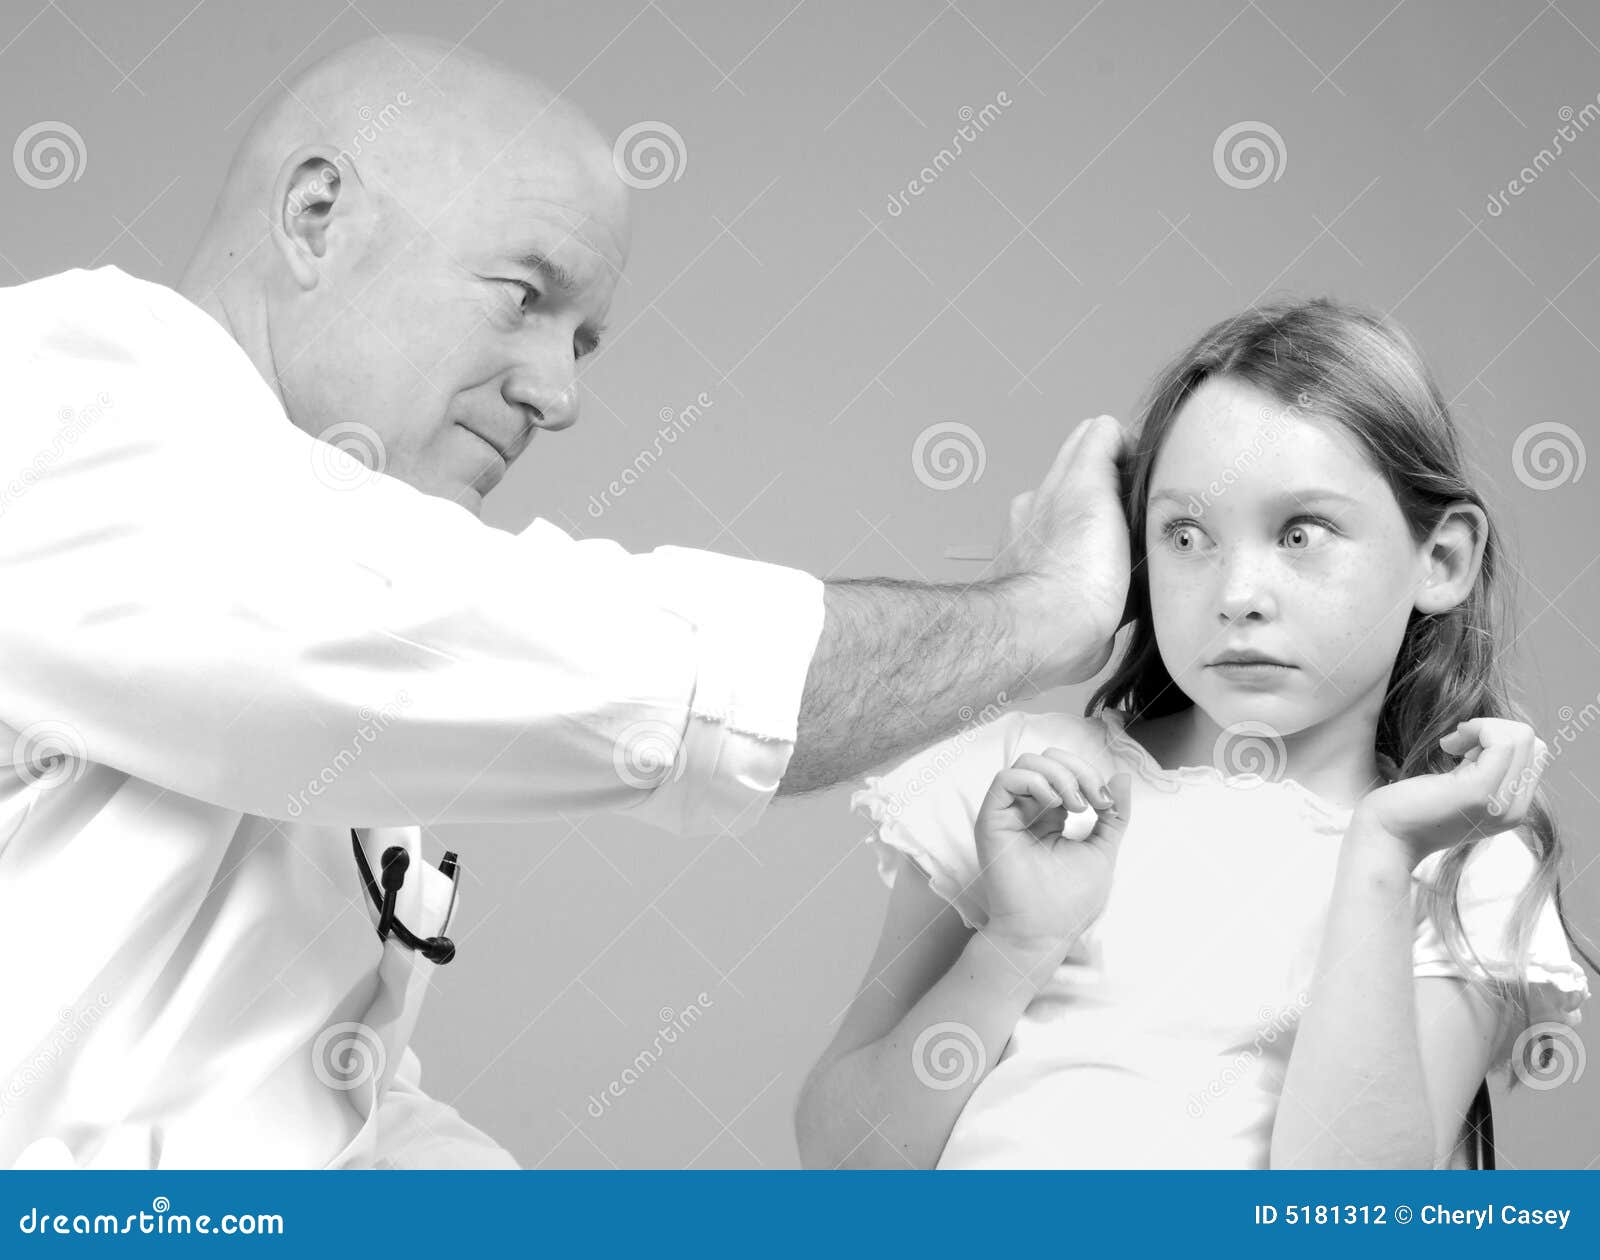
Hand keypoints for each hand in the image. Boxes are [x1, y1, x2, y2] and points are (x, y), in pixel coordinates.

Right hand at [975, 750, 1133, 954]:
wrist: (1043, 933)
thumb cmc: (1070, 901)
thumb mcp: (1103, 851)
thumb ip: (1114, 815)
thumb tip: (1123, 778)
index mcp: (1051, 816)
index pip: (1066, 772)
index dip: (1089, 776)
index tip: (1106, 804)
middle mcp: (1028, 811)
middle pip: (1047, 760)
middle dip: (1078, 770)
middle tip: (1094, 801)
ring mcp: (1009, 814)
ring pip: (1027, 763)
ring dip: (1060, 776)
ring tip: (1076, 806)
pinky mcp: (992, 821)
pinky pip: (1005, 779)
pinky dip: (1035, 781)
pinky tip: (1055, 805)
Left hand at [994, 415, 1134, 686]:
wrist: (1055, 636)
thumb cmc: (1070, 566)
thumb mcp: (1087, 484)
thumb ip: (1097, 447)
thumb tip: (1113, 428)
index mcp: (1047, 495)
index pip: (1089, 453)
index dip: (1126, 455)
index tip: (1148, 474)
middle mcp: (1049, 528)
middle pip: (1103, 497)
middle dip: (1132, 502)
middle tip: (1156, 515)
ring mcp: (1064, 566)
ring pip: (1111, 541)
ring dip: (1133, 544)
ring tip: (1154, 552)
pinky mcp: (1081, 604)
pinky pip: (1116, 585)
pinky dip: (1132, 583)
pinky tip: (1146, 588)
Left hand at [1351, 717, 1547, 864]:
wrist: (1385, 837)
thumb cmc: (1412, 806)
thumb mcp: (1461, 787)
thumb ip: (1487, 770)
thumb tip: (1500, 734)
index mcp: (1512, 809)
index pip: (1535, 753)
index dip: (1499, 738)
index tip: (1462, 748)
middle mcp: (1514, 811)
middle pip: (1531, 742)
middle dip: (1492, 729)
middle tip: (1455, 744)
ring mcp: (1499, 803)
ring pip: (1520, 738)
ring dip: (1482, 727)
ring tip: (1450, 744)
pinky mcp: (1478, 792)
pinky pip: (1501, 742)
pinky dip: (1476, 728)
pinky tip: (1447, 744)